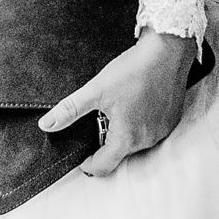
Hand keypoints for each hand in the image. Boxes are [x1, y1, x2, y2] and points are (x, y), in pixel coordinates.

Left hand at [38, 30, 189, 175]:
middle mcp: (146, 140)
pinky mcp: (171, 120)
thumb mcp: (96, 90)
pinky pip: (152, 130)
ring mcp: (161, 131)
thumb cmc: (134, 70)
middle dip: (106, 142)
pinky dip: (141, 123)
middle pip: (119, 153)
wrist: (166, 51)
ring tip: (119, 108)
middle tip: (100, 120)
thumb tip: (46, 124)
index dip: (88, 163)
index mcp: (126, 138)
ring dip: (125, 132)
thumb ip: (70, 110)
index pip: (103, 166)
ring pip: (136, 142)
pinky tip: (136, 102)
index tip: (82, 155)